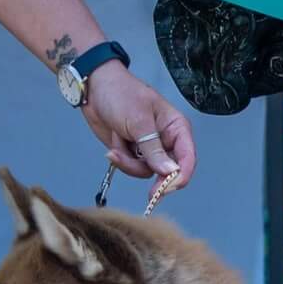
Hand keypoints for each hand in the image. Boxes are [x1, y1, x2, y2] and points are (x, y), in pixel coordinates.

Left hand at [78, 62, 197, 191]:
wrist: (94, 89)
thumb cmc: (121, 95)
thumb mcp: (139, 122)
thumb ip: (154, 149)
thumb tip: (170, 172)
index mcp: (176, 128)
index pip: (188, 158)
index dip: (180, 176)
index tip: (166, 189)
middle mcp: (166, 140)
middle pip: (170, 170)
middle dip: (156, 178)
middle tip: (150, 194)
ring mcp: (149, 148)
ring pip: (148, 172)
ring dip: (130, 164)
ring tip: (116, 147)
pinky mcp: (133, 152)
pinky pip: (132, 168)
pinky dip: (122, 160)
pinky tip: (113, 146)